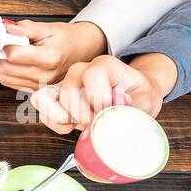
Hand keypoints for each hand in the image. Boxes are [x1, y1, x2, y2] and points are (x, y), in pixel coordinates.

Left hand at [0, 20, 106, 90]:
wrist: (82, 49)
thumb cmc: (67, 38)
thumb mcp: (49, 28)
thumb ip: (26, 28)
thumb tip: (7, 28)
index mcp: (50, 58)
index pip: (14, 55)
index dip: (7, 43)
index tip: (11, 37)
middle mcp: (44, 75)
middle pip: (5, 69)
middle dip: (3, 54)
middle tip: (13, 45)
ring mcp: (39, 85)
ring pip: (4, 78)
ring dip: (5, 64)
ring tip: (18, 53)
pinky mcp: (34, 90)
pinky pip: (10, 84)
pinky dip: (9, 73)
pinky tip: (20, 63)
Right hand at [31, 54, 171, 133]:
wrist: (135, 97)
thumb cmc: (138, 97)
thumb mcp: (146, 102)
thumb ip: (132, 111)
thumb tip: (111, 121)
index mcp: (104, 65)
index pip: (92, 75)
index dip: (99, 98)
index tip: (108, 111)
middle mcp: (79, 71)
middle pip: (67, 92)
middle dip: (82, 115)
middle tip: (98, 123)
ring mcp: (64, 85)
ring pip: (45, 100)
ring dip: (62, 118)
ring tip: (81, 124)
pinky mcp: (55, 100)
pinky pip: (44, 113)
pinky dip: (56, 124)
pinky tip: (73, 126)